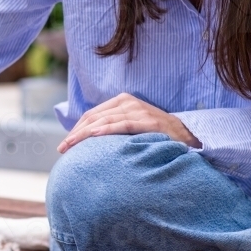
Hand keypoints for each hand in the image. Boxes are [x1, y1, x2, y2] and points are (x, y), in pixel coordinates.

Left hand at [56, 92, 201, 153]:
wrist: (188, 138)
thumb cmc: (155, 136)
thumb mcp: (131, 129)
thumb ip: (113, 130)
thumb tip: (88, 143)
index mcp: (122, 102)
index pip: (92, 115)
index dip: (76, 129)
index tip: (65, 144)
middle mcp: (128, 102)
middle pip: (94, 117)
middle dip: (76, 133)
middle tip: (62, 149)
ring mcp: (139, 110)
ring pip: (104, 121)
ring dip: (84, 134)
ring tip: (70, 145)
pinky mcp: (149, 121)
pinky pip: (122, 125)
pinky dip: (106, 130)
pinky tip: (92, 136)